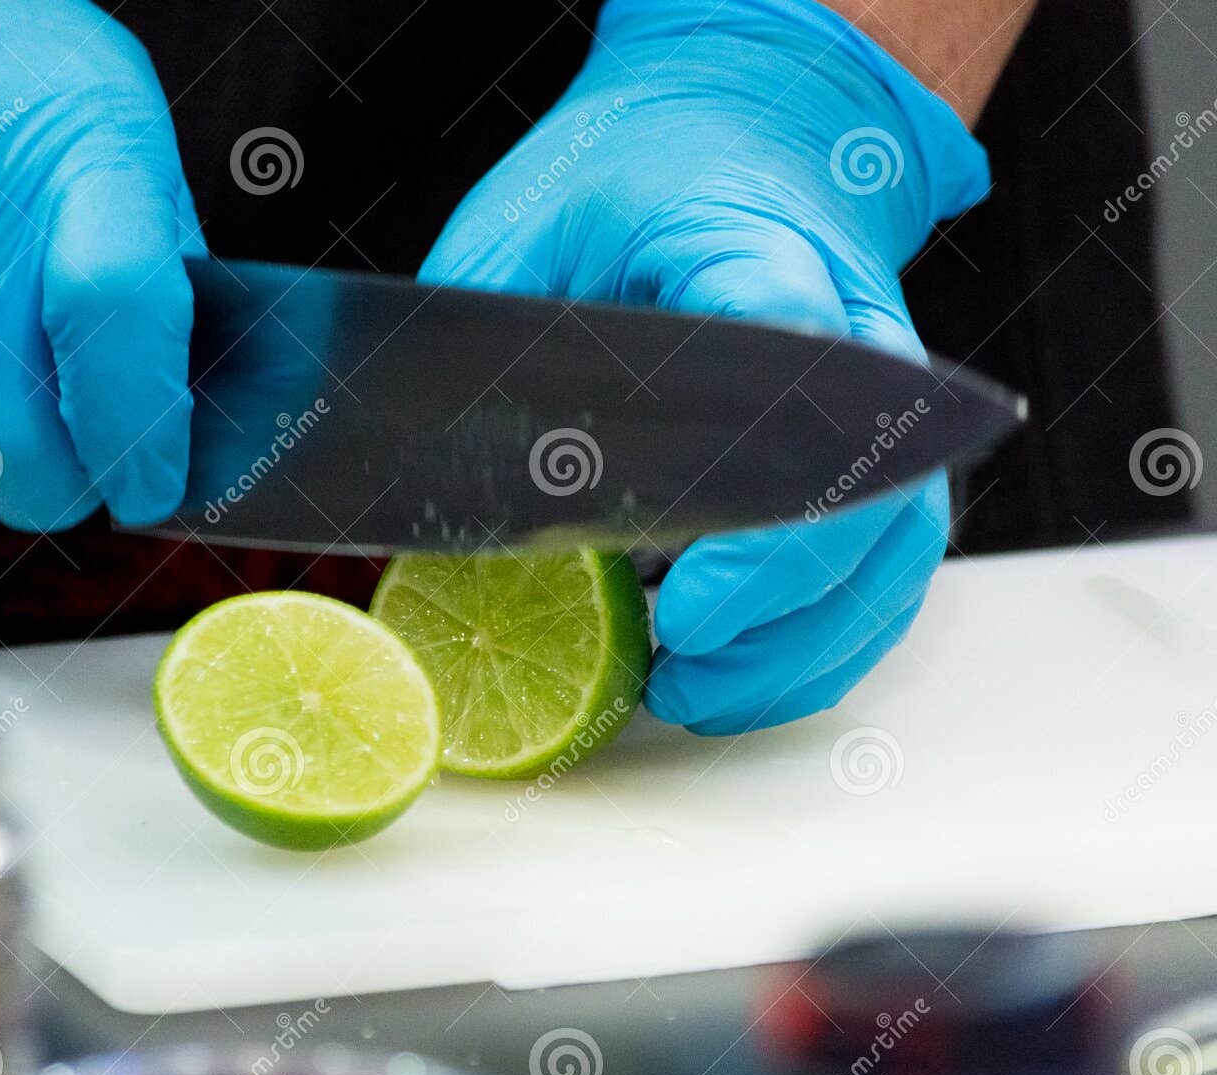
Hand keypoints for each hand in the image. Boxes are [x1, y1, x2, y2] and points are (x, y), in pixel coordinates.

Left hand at [420, 0, 987, 732]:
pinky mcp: (878, 450)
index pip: (787, 380)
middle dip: (773, 610)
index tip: (676, 600)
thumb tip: (429, 470)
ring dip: (801, 646)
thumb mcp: (527, 223)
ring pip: (894, 552)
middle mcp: (853, 339)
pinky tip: (742, 676)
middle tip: (673, 668)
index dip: (744, 512)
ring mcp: (879, 402)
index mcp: (762, 257)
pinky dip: (825, 639)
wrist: (744, 128)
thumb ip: (489, 337)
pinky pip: (888, 567)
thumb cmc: (631, 175)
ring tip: (694, 697)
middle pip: (868, 503)